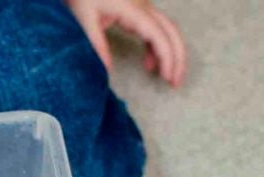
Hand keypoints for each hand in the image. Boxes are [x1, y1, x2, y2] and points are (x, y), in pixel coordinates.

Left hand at [66, 0, 186, 86]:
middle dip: (178, 57)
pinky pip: (156, 30)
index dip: (167, 57)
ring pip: (167, 30)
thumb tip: (106, 70)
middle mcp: (143, 6)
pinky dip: (156, 48)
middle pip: (171, 31)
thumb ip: (96, 44)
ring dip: (171, 53)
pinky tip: (149, 65)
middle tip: (176, 82)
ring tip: (167, 77)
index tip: (167, 77)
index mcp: (133, 9)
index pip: (158, 35)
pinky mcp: (139, 11)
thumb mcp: (85, 19)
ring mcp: (143, 8)